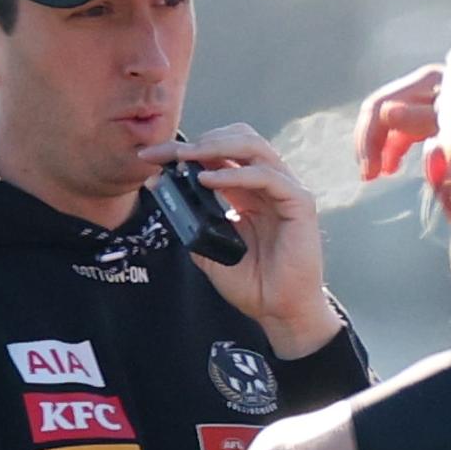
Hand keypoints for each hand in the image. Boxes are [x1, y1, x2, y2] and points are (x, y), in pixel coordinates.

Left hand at [155, 124, 340, 354]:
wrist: (279, 311)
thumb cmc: (252, 283)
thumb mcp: (208, 248)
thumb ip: (191, 220)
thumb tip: (162, 190)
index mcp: (247, 191)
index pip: (218, 154)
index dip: (184, 151)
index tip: (150, 156)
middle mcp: (267, 185)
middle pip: (237, 138)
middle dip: (199, 141)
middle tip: (169, 153)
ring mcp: (285, 191)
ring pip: (253, 146)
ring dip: (216, 147)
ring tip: (188, 157)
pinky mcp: (299, 204)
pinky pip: (267, 176)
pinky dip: (236, 174)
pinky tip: (208, 181)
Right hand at [352, 65, 444, 182]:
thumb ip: (424, 119)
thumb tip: (387, 113)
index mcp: (427, 84)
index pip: (380, 108)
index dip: (370, 141)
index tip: (370, 174)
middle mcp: (425, 85)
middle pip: (380, 111)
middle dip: (370, 144)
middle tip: (368, 176)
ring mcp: (430, 97)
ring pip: (389, 120)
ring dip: (379, 147)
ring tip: (375, 174)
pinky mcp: (435, 111)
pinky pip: (405, 127)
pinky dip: (394, 146)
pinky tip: (391, 166)